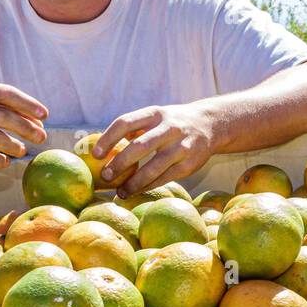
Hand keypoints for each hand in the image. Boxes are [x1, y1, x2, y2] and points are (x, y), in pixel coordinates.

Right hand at [0, 79, 47, 169]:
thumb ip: (8, 108)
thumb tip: (39, 123)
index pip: (4, 93)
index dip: (27, 104)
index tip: (45, 115)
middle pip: (1, 116)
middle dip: (26, 127)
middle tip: (41, 137)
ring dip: (14, 145)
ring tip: (23, 150)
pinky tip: (6, 161)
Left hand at [94, 103, 217, 196]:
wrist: (210, 124)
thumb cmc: (172, 123)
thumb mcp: (155, 116)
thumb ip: (133, 128)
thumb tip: (101, 147)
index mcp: (155, 114)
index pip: (126, 123)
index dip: (108, 139)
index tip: (96, 155)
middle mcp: (169, 127)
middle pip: (140, 146)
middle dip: (120, 163)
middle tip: (106, 177)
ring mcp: (182, 146)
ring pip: (154, 166)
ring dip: (135, 182)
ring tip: (120, 192)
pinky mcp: (190, 164)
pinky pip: (166, 178)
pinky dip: (149, 186)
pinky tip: (137, 191)